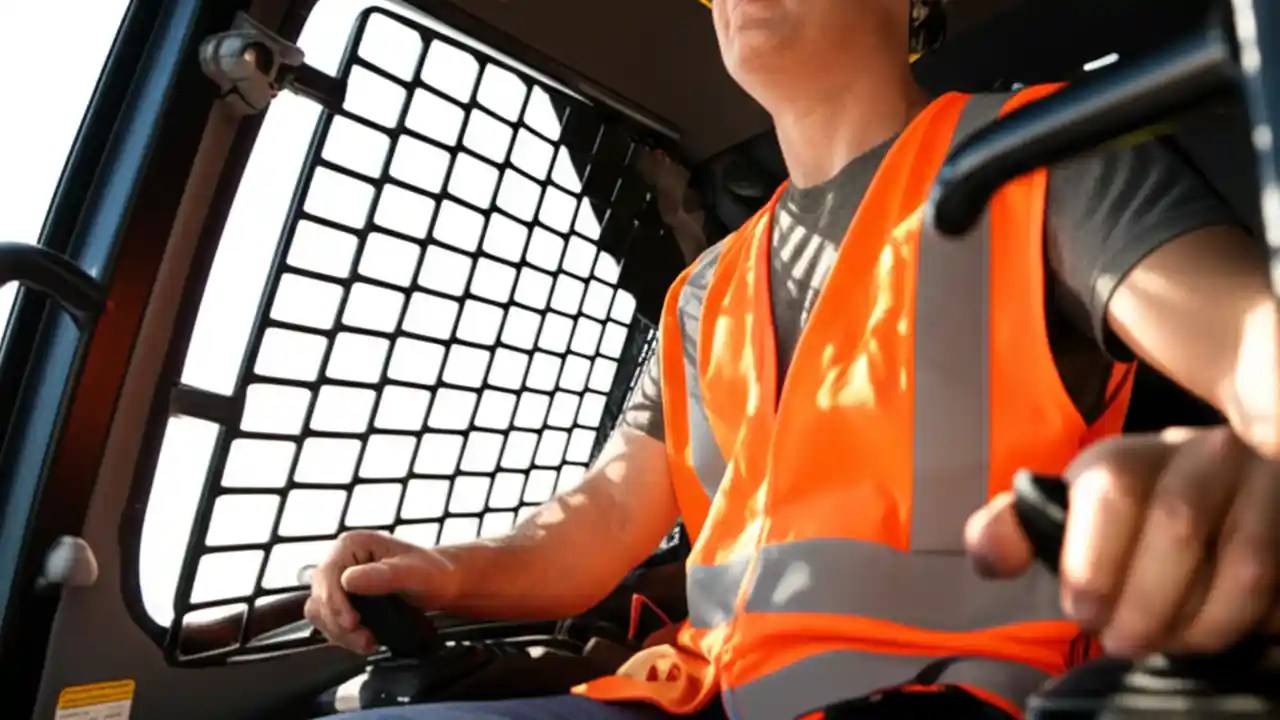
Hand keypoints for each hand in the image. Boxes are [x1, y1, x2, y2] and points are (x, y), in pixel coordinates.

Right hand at [304, 530, 456, 653]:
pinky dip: (344, 636)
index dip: (334, 602)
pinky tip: (367, 640)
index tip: (351, 623)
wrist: (441, 585)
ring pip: (321, 613)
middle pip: (319, 596)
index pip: (327, 575)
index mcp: (352, 544)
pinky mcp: (343, 601)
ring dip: (340, 633)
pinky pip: (330, 622)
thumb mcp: (413, 572)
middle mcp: (341, 561)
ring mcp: (339, 581)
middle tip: (364, 640)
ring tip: (368, 642)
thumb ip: (384, 575)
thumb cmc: (431, 572)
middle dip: (338, 622)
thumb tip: (349, 580)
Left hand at [965, 426, 1279, 656]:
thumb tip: (992, 554)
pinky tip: (1227, 632)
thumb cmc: (1123, 519)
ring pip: (1244, 565)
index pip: (1112, 491)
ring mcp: (1262, 486)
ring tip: (1173, 646)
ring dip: (1203, 623)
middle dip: (1145, 604)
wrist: (1209, 495)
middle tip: (1125, 645)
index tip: (1083, 614)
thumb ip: (1014, 531)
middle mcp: (1202, 455)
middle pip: (1177, 527)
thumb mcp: (1064, 514)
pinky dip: (1257, 623)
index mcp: (1128, 457)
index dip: (1093, 560)